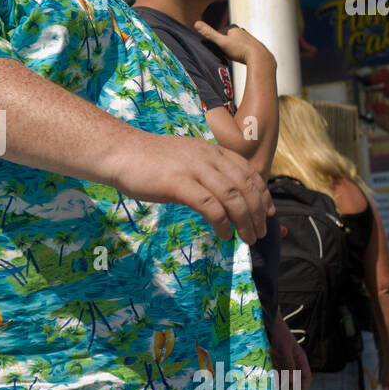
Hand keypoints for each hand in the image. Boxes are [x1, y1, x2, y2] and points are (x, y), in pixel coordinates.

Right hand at [112, 134, 273, 245]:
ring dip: (245, 220)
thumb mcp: (184, 160)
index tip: (269, 212)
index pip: (247, 171)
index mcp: (211, 151)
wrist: (119, 152)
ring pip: (232, 196)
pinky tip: (224, 233)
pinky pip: (210, 205)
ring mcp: (194, 169)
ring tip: (248, 238)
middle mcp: (208, 157)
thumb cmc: (148, 160)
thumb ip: (204, 172)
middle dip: (257, 212)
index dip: (262, 193)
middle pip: (244, 185)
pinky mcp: (179, 183)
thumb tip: (220, 196)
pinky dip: (221, 221)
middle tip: (261, 232)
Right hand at [193, 21, 272, 67]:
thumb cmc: (240, 49)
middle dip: (225, 47)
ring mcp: (248, 38)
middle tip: (227, 55)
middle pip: (227, 40)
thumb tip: (196, 23)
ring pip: (235, 45)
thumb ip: (209, 34)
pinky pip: (242, 50)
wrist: (259, 57)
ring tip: (234, 57)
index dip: (217, 43)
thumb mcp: (221, 42)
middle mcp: (241, 31)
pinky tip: (241, 58)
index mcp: (233, 28)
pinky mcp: (253, 46)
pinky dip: (240, 54)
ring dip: (232, 51)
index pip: (219, 35)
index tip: (219, 50)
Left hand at [268, 314, 311, 389]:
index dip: (303, 389)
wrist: (268, 321)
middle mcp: (293, 361)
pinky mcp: (274, 358)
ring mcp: (284, 360)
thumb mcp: (284, 349)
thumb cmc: (278, 333)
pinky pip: (276, 372)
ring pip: (285, 377)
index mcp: (300, 358)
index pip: (306, 377)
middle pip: (295, 379)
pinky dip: (274, 380)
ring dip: (281, 387)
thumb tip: (292, 381)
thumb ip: (288, 365)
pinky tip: (269, 386)